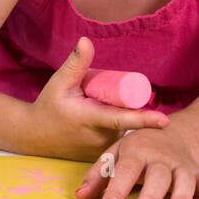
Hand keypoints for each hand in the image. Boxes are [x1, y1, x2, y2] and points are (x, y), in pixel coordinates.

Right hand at [31, 37, 167, 159]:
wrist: (33, 136)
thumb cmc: (48, 106)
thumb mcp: (60, 82)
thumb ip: (76, 62)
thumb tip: (86, 40)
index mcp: (90, 119)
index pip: (122, 120)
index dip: (144, 120)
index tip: (164, 121)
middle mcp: (99, 139)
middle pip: (127, 120)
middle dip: (127, 107)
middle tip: (101, 98)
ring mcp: (101, 151)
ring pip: (123, 131)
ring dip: (121, 119)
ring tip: (93, 112)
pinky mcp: (101, 157)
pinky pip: (117, 141)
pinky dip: (117, 131)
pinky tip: (101, 125)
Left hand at [76, 127, 198, 198]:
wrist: (171, 132)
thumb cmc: (137, 149)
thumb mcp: (115, 153)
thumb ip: (99, 174)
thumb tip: (81, 195)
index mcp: (137, 152)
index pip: (125, 171)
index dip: (116, 191)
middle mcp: (161, 159)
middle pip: (157, 177)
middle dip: (149, 197)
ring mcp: (181, 166)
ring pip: (184, 181)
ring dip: (181, 198)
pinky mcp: (197, 173)